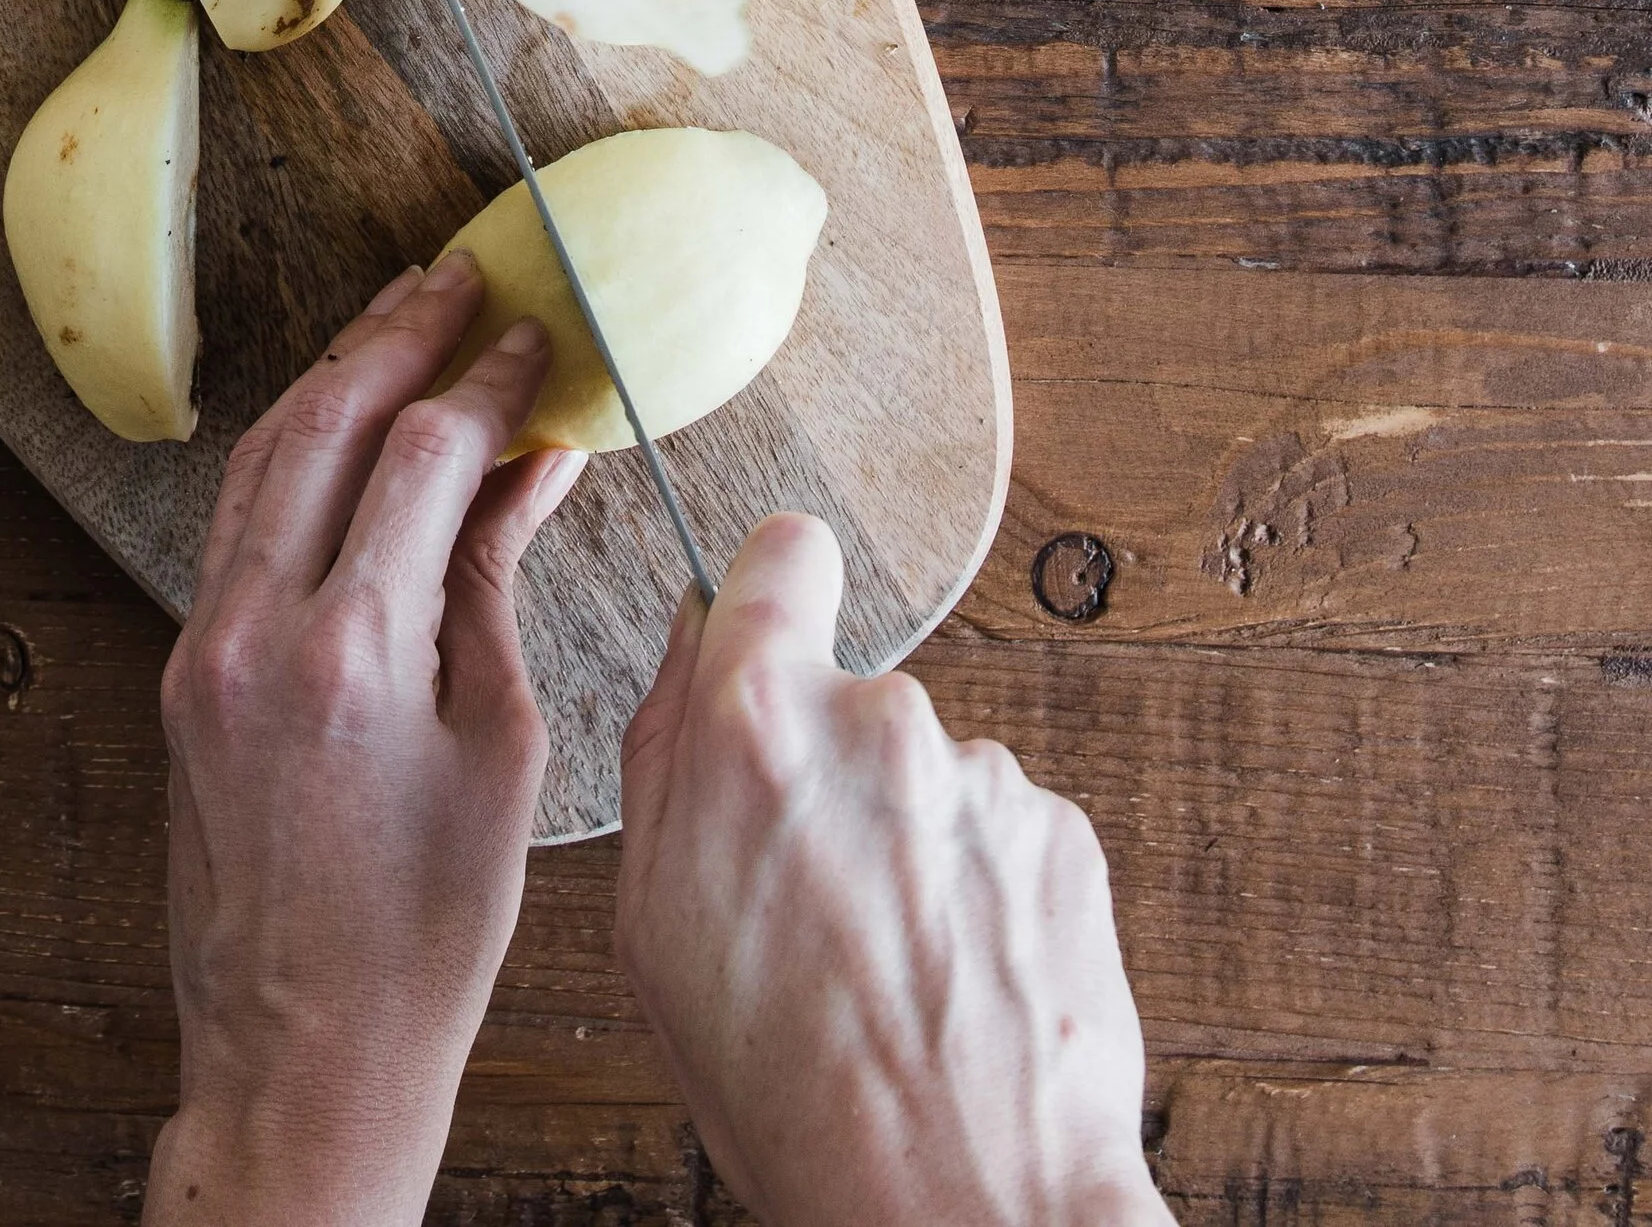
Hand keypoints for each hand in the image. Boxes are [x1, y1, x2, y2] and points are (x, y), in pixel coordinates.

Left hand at [146, 251, 584, 1225]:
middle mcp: (254, 631)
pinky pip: (238, 519)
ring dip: (335, 374)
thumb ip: (495, 583)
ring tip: (402, 316)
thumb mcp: (500, 748)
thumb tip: (527, 464)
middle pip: (324, 422)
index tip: (533, 339)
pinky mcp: (185, 670)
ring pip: (264, 456)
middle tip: (460, 275)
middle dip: (398, 335)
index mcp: (350, 656)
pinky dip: (297, 450)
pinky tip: (345, 419)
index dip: (484, 382)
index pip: (420, 455)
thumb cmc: (425, 933)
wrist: (305, 1056)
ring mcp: (203, 646)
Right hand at [618, 514, 1167, 1226]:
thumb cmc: (791, 1092)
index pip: (780, 555)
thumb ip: (665, 751)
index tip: (772, 638)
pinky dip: (981, 890)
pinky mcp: (1063, 833)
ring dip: (910, 841)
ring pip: (927, 775)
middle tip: (816, 901)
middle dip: (830, 771)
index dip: (773, 595)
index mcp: (757, 728)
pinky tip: (958, 982)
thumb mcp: (654, 926)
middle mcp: (879, 721)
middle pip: (847, 695)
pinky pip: (1001, 832)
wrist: (964, 1207)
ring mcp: (984, 777)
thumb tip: (691, 640)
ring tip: (893, 969)